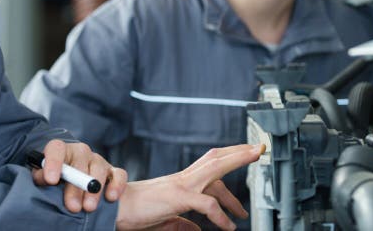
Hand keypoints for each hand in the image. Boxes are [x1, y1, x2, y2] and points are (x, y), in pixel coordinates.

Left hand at [31, 139, 127, 212]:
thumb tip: (44, 178)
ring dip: (94, 190)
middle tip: (72, 207)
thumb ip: (42, 177)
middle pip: (79, 162)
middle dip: (75, 186)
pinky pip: (119, 175)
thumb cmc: (59, 183)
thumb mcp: (47, 180)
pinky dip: (116, 185)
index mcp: (62, 151)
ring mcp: (98, 160)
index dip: (53, 162)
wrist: (81, 189)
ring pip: (98, 168)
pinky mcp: (114, 172)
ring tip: (89, 208)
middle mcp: (81, 152)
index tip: (51, 180)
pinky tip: (110, 197)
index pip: (56, 148)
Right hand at [115, 143, 264, 230]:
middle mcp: (183, 179)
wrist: (114, 211)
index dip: (228, 161)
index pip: (210, 167)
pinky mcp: (176, 198)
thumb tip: (197, 229)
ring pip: (214, 168)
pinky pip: (205, 204)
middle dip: (237, 152)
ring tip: (255, 157)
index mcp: (181, 183)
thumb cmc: (136, 214)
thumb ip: (183, 223)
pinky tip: (228, 226)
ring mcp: (180, 186)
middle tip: (258, 148)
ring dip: (236, 160)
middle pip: (215, 159)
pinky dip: (220, 215)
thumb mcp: (165, 221)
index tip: (245, 160)